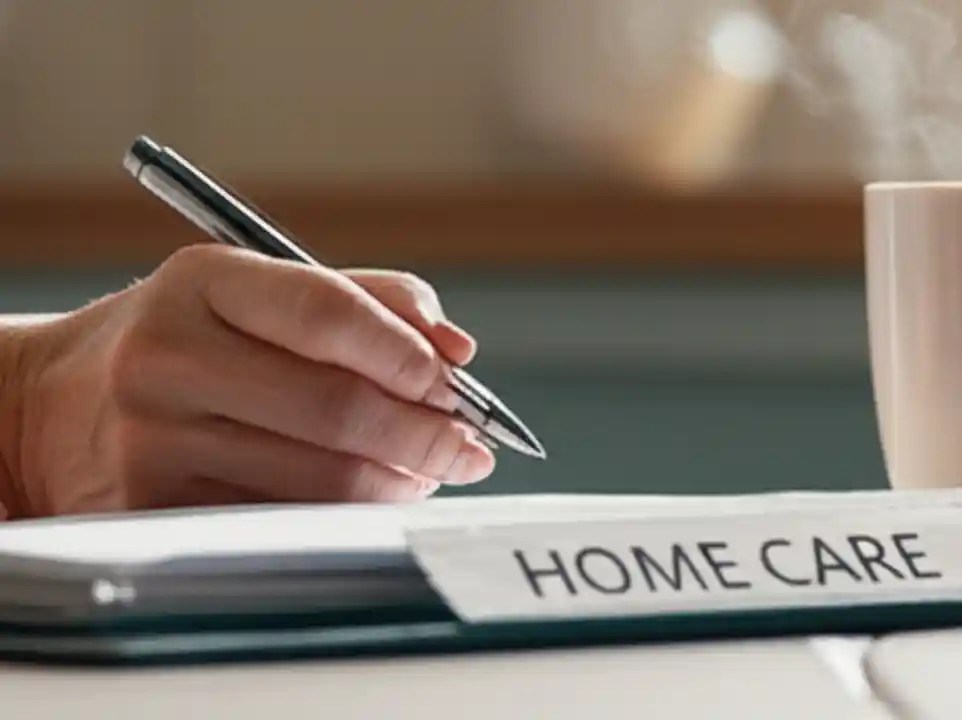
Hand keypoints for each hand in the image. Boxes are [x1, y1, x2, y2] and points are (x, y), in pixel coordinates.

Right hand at [4, 244, 494, 517]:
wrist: (53, 409)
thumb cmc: (186, 341)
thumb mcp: (254, 291)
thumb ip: (366, 302)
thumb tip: (457, 348)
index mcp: (201, 284)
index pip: (325, 312)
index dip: (406, 352)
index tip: (454, 379)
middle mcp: (169, 360)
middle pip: (336, 408)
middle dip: (425, 431)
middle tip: (470, 443)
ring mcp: (157, 443)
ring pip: (323, 479)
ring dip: (402, 480)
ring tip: (431, 469)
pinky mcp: (158, 511)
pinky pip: (289, 521)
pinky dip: (354, 515)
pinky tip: (378, 496)